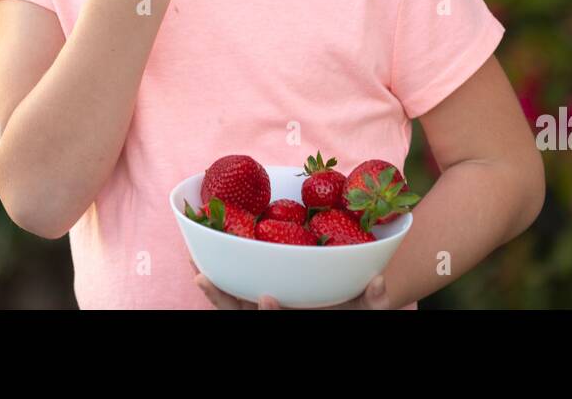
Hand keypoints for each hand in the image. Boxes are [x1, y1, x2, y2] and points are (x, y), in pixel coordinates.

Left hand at [192, 267, 390, 309]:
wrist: (345, 301)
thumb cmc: (356, 305)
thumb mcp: (368, 307)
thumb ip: (376, 298)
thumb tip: (380, 279)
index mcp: (296, 318)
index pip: (272, 323)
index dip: (267, 314)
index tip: (268, 298)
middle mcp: (273, 313)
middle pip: (239, 314)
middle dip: (219, 299)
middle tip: (201, 278)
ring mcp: (258, 305)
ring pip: (228, 301)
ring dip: (209, 283)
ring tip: (191, 262)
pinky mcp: (254, 289)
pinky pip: (231, 283)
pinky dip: (216, 268)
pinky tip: (202, 248)